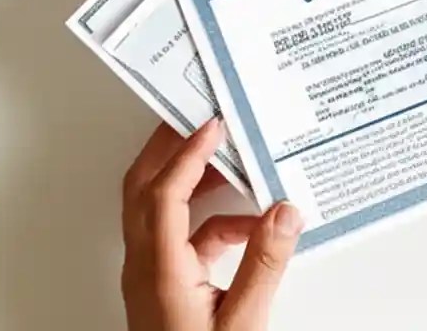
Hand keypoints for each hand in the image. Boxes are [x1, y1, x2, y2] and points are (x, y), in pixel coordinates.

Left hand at [120, 119, 302, 330]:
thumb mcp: (244, 323)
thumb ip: (265, 264)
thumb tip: (284, 211)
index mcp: (160, 272)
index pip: (164, 195)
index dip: (188, 154)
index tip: (213, 125)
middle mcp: (145, 268)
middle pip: (142, 190)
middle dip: (167, 148)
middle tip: (196, 116)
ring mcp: (151, 278)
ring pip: (158, 211)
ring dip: (191, 182)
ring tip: (231, 163)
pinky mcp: (165, 288)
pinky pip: (181, 238)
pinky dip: (210, 220)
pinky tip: (248, 225)